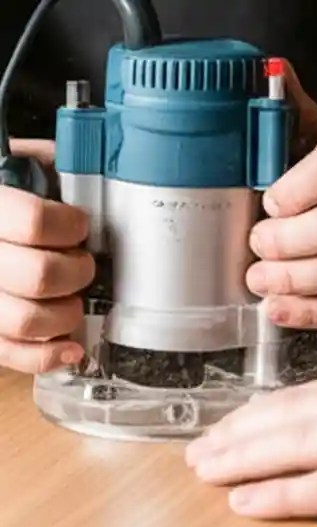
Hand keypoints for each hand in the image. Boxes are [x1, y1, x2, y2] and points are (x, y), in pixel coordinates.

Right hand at [0, 140, 91, 372]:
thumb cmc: (1, 198)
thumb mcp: (11, 168)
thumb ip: (41, 163)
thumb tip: (85, 157)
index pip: (34, 223)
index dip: (69, 226)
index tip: (78, 225)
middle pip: (39, 276)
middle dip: (76, 271)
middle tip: (81, 263)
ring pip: (28, 320)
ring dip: (66, 314)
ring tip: (70, 299)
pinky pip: (12, 355)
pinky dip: (49, 357)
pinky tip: (70, 346)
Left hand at [247, 65, 316, 329]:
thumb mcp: (309, 124)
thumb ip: (284, 104)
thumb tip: (265, 71)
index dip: (297, 189)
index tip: (266, 201)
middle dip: (290, 241)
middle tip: (255, 244)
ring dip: (297, 280)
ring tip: (260, 279)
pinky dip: (315, 313)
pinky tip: (280, 309)